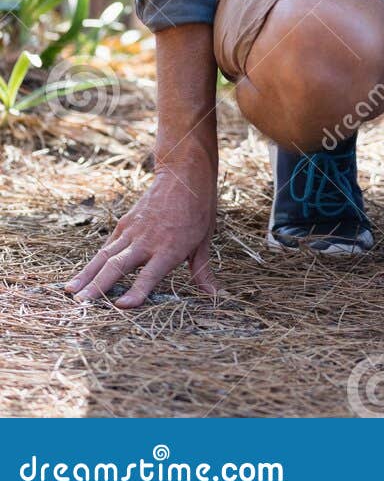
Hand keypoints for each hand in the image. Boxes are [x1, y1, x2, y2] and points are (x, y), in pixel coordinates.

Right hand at [64, 151, 218, 309]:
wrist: (183, 174)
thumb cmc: (198, 209)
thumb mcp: (204, 240)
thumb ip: (202, 271)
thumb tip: (215, 295)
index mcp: (170, 248)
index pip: (151, 274)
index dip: (137, 291)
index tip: (122, 306)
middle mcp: (148, 241)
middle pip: (119, 266)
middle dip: (100, 286)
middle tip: (82, 305)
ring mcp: (133, 231)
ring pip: (105, 256)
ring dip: (87, 276)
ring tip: (71, 293)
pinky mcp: (124, 224)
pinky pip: (106, 247)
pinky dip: (92, 264)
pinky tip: (79, 278)